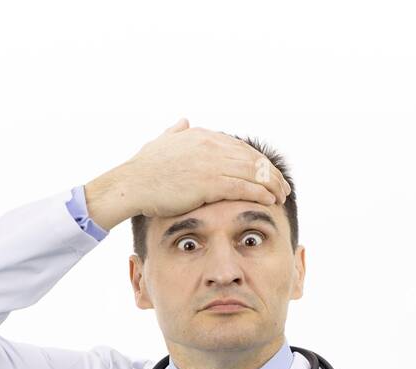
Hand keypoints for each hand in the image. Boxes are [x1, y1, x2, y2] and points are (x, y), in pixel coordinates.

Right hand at [86, 118, 290, 228]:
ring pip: (253, 172)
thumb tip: (183, 121)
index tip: (268, 173)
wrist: (131, 184)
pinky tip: (270, 200)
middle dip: (271, 173)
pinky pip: (244, 187)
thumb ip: (175, 132)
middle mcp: (210, 145)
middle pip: (252, 159)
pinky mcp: (210, 182)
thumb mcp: (161, 143)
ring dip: (272, 184)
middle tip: (284, 187)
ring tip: (282, 195)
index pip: (240, 147)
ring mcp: (211, 163)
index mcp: (202, 136)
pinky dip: (260, 193)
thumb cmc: (143, 169)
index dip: (258, 162)